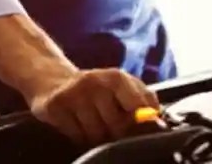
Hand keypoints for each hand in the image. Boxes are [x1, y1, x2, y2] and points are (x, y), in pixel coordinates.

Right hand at [25, 68, 158, 145]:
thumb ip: (143, 98)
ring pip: (95, 134)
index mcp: (116, 77)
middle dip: (115, 132)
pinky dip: (78, 135)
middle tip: (108, 124)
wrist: (53, 79)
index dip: (139, 121)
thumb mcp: (121, 84)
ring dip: (96, 136)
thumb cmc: (95, 87)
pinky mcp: (55, 106)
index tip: (135, 125)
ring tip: (91, 123)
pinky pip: (75, 135)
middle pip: (116, 126)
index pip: (138, 106)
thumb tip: (159, 117)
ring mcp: (74, 93)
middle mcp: (95, 82)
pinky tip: (76, 123)